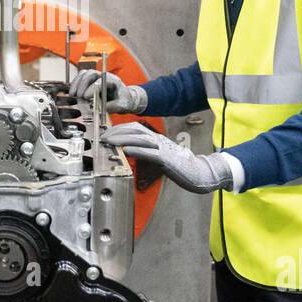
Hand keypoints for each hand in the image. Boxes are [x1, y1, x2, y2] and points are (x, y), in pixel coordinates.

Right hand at [67, 69, 147, 113]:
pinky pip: (81, 78)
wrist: (125, 98)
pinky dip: (75, 84)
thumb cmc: (124, 100)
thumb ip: (111, 107)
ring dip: (77, 83)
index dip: (92, 88)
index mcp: (113, 81)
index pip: (100, 81)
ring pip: (84, 74)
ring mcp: (97, 77)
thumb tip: (99, 110)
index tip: (86, 97)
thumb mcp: (122, 106)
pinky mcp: (91, 81)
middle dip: (83, 84)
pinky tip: (73, 93)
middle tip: (79, 96)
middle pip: (91, 73)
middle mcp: (104, 76)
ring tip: (73, 94)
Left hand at [101, 122, 232, 193]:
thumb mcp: (160, 156)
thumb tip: (129, 150)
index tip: (107, 132)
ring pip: (140, 139)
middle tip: (102, 136)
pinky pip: (150, 154)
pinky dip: (137, 150)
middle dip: (117, 132)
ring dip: (122, 138)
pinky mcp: (167, 160)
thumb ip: (146, 151)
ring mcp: (163, 149)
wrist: (199, 173)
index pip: (135, 128)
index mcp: (156, 139)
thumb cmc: (180, 166)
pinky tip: (126, 150)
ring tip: (109, 140)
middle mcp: (159, 141)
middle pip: (135, 130)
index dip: (120, 128)